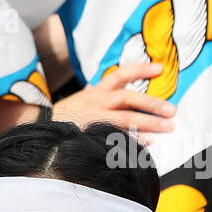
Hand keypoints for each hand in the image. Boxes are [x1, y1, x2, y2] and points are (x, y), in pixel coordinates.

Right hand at [51, 63, 175, 140]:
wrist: (39, 130)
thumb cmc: (65, 116)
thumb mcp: (82, 99)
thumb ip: (101, 93)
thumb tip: (121, 84)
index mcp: (95, 92)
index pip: (120, 75)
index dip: (141, 70)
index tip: (161, 69)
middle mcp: (95, 103)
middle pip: (127, 98)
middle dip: (151, 103)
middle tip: (171, 110)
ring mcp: (92, 120)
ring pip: (124, 119)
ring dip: (148, 123)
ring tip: (168, 127)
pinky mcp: (90, 136)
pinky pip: (116, 138)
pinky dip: (132, 141)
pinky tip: (148, 143)